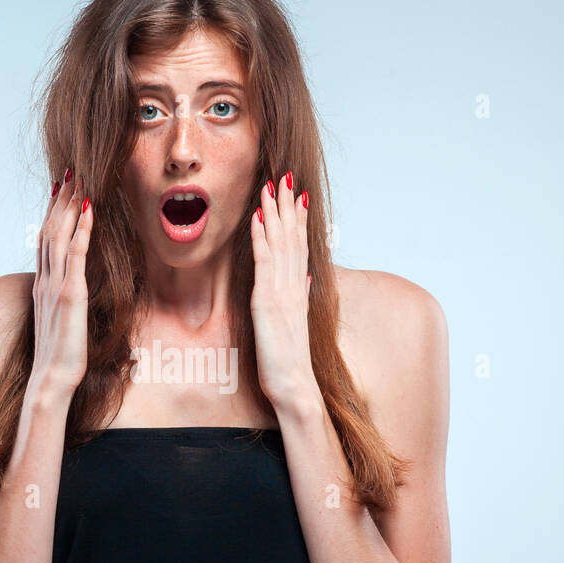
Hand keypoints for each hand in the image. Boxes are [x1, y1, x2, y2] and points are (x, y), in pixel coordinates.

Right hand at [30, 169, 92, 399]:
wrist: (51, 379)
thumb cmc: (59, 357)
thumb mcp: (61, 322)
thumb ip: (64, 303)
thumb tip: (73, 292)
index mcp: (43, 286)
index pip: (46, 240)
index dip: (52, 212)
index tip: (59, 189)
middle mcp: (45, 280)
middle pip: (51, 229)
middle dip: (61, 199)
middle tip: (69, 172)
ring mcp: (55, 285)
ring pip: (60, 234)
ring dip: (70, 204)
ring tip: (79, 179)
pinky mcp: (69, 294)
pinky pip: (75, 254)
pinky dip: (81, 228)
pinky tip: (88, 208)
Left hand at [250, 170, 317, 410]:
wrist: (295, 387)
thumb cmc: (291, 363)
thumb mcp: (296, 325)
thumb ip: (301, 299)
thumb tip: (306, 279)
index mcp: (299, 291)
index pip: (300, 246)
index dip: (298, 218)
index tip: (297, 194)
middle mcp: (294, 286)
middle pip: (293, 237)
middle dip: (289, 204)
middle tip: (286, 174)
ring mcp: (282, 292)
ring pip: (280, 243)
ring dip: (276, 211)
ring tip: (273, 184)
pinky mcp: (268, 301)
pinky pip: (265, 261)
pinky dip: (261, 236)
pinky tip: (257, 216)